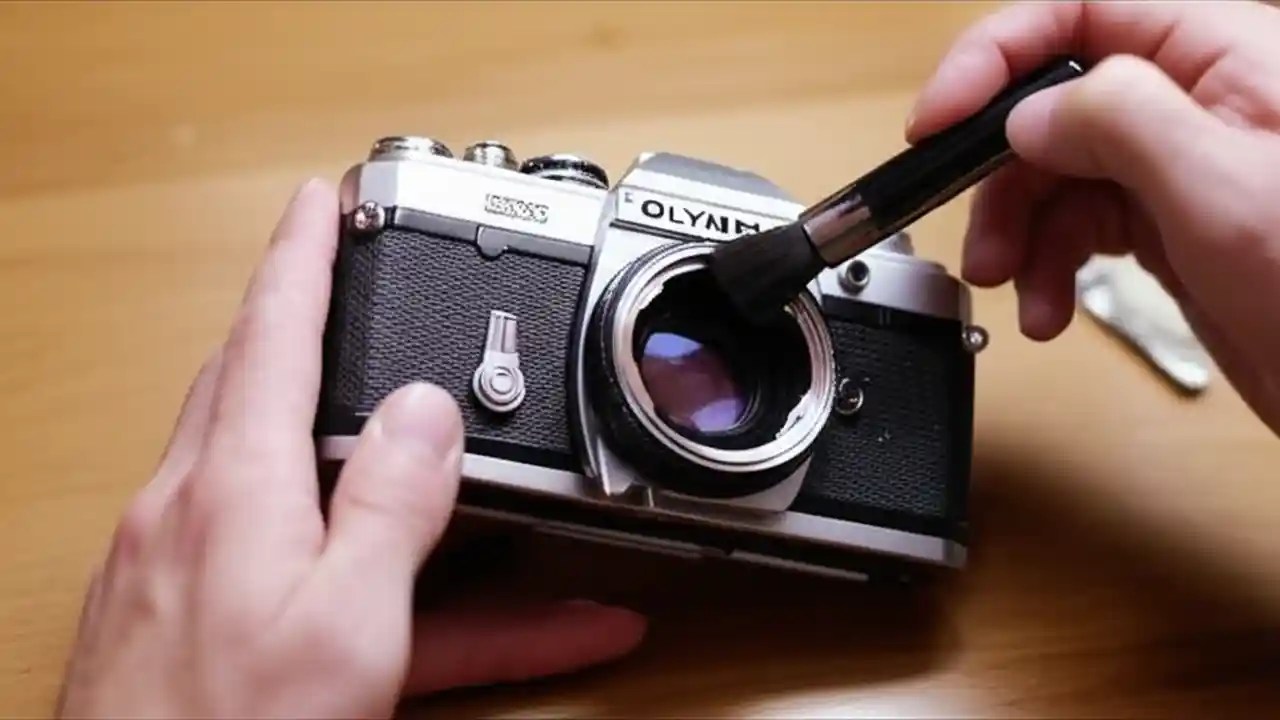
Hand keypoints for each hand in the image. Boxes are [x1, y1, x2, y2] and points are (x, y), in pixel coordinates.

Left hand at [56, 180, 646, 717]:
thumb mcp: (347, 624)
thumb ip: (389, 507)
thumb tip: (424, 409)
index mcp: (231, 490)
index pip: (269, 336)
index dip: (299, 258)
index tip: (319, 201)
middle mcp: (188, 511)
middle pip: (250, 384)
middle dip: (298, 328)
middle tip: (340, 291)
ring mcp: (175, 564)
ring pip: (261, 461)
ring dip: (322, 432)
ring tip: (392, 433)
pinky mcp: (180, 613)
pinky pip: (265, 543)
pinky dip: (333, 539)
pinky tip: (400, 581)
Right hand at [907, 0, 1279, 432]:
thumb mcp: (1219, 190)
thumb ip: (1116, 122)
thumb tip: (1029, 111)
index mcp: (1221, 54)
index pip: (1080, 12)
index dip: (996, 54)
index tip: (939, 115)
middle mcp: (1194, 100)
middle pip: (1052, 102)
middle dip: (1000, 170)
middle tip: (978, 233)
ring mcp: (1178, 165)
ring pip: (1054, 172)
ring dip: (1015, 230)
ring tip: (1009, 284)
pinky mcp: (1168, 225)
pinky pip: (1077, 227)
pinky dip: (1046, 267)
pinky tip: (1047, 308)